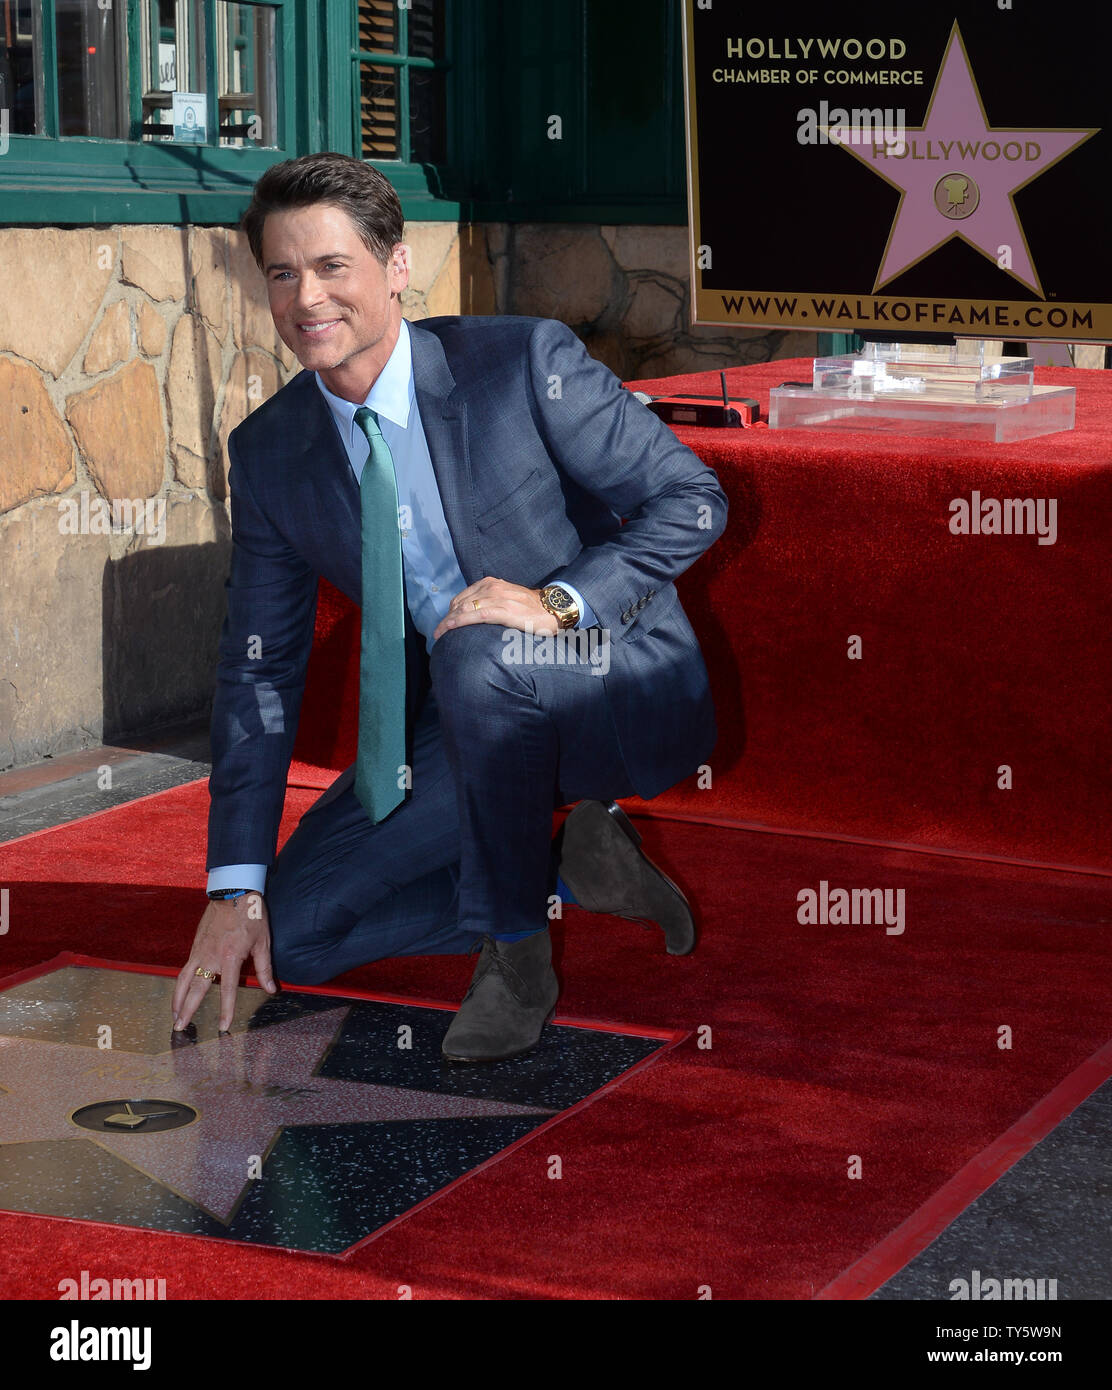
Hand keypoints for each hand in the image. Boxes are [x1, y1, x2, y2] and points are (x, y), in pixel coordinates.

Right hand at [171, 894, 276, 1033]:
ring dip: (177, 998)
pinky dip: (180, 982)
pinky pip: (185, 966)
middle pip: (196, 989)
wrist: (233, 890)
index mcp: (230, 956)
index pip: (227, 990)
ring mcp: (200, 950)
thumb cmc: (251, 914)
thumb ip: (265, 968)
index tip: (222, 1027)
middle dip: (186, 1010)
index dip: (225, 1010)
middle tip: (179, 1027)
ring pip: (183, 979)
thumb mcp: (263, 941)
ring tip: (174, 1014)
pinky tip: (180, 991)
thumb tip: (270, 989)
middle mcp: (211, 955)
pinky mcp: (195, 944)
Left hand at [433, 578, 558, 641]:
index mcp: (491, 583)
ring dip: (449, 622)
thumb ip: (492, 603)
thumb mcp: (508, 599)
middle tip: (439, 633)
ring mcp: (498, 598)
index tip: (444, 625)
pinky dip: (460, 622)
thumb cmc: (532, 609)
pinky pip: (476, 615)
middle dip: (446, 618)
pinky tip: (450, 629)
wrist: (553, 609)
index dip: (450, 612)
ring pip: (464, 609)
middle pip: (460, 603)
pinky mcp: (504, 610)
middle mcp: (492, 587)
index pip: (462, 597)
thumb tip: (476, 616)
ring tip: (441, 634)